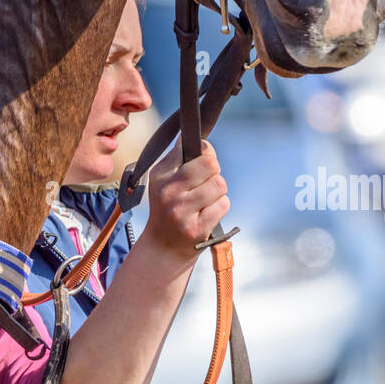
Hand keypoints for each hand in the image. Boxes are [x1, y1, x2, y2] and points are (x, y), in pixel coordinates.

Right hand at [142, 141, 228, 262]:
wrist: (163, 247)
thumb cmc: (168, 208)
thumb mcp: (163, 181)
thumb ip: (177, 158)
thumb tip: (189, 136)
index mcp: (160, 175)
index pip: (193, 149)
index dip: (206, 152)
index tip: (203, 161)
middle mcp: (168, 192)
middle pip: (210, 164)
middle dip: (214, 172)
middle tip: (207, 182)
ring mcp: (181, 211)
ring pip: (219, 185)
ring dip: (218, 192)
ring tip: (205, 200)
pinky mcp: (196, 228)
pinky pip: (223, 204)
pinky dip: (220, 207)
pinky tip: (207, 214)